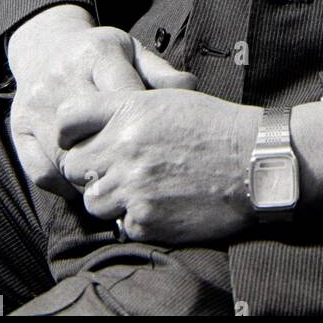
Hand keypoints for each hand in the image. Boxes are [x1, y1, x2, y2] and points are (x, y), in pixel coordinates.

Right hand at [6, 4, 195, 199]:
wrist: (47, 47)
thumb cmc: (101, 56)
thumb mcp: (132, 51)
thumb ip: (160, 71)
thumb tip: (190, 87)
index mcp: (96, 55)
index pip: (123, 97)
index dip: (144, 127)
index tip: (162, 147)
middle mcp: (62, 79)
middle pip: (92, 133)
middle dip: (118, 158)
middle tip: (140, 175)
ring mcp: (35, 107)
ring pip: (65, 159)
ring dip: (93, 178)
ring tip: (117, 185)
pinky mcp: (18, 129)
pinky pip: (41, 172)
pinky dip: (66, 186)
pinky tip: (88, 185)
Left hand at [56, 88, 259, 244]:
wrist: (255, 162)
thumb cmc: (215, 126)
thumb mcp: (169, 98)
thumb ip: (125, 109)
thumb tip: (92, 126)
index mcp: (129, 109)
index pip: (67, 118)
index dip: (70, 131)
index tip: (83, 139)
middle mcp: (124, 147)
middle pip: (72, 165)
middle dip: (89, 168)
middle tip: (115, 168)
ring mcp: (132, 186)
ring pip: (91, 200)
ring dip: (110, 197)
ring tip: (141, 188)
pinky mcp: (145, 220)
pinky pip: (120, 224)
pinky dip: (136, 218)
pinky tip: (162, 203)